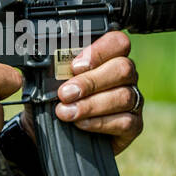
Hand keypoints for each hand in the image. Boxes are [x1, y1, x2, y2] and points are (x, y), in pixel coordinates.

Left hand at [21, 30, 143, 155]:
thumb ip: (53, 71)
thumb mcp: (50, 82)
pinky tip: (81, 123)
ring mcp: (133, 100)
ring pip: (124, 96)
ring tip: (66, 112)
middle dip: (91, 81)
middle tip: (65, 93)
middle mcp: (125, 76)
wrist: (54, 133)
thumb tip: (42, 69)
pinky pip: (126, 121)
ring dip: (91, 105)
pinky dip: (100, 122)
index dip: (99, 51)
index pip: (117, 42)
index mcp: (109, 57)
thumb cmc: (57, 101)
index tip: (74, 66)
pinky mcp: (134, 125)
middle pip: (123, 68)